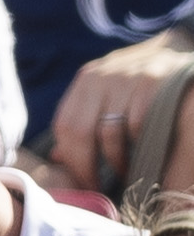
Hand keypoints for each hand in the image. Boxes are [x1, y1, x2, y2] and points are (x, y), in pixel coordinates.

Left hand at [40, 35, 193, 191]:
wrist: (178, 48)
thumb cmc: (138, 80)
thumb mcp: (106, 92)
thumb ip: (83, 118)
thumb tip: (57, 157)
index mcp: (86, 81)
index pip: (64, 125)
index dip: (70, 158)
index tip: (80, 181)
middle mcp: (102, 77)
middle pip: (81, 131)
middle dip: (86, 166)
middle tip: (97, 187)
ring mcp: (128, 78)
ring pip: (111, 132)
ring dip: (116, 161)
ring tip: (124, 174)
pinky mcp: (155, 82)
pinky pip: (139, 125)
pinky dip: (139, 146)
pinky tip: (144, 154)